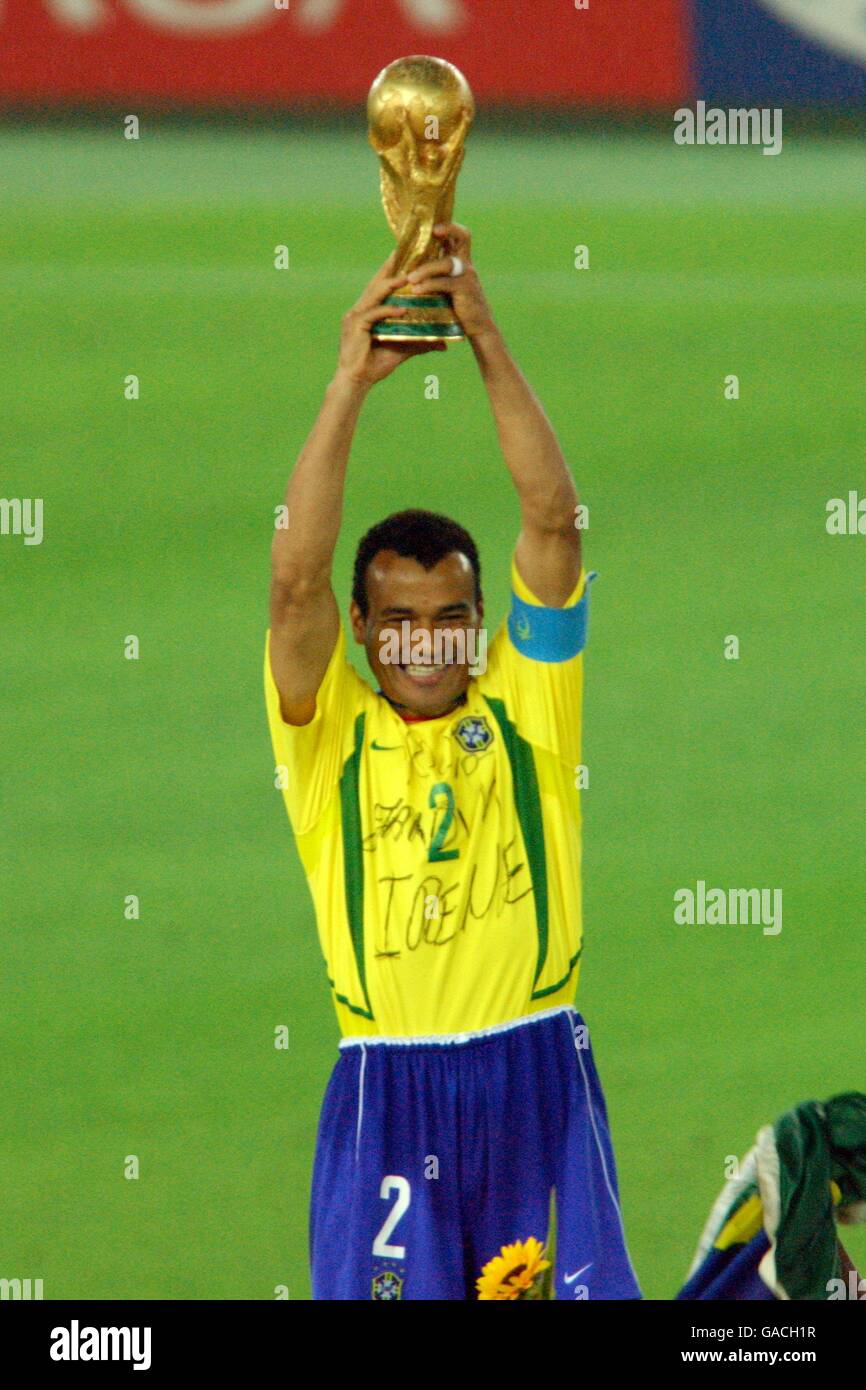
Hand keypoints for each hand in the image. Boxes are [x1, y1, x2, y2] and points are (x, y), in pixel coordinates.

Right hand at [336, 253, 446, 388]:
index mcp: (369, 310)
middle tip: (406, 251)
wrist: (357, 382)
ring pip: (375, 294)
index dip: (394, 270)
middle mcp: (360, 309)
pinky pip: (374, 314)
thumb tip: (443, 343)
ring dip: (392, 285)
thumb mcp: (404, 350)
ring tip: (409, 278)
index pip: (382, 285)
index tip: (407, 255)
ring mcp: (356, 316)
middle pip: (377, 282)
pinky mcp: (355, 327)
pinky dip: (388, 311)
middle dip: (392, 267)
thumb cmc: (376, 365)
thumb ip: (421, 342)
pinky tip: (402, 310)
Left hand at [404, 223, 495, 341]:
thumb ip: (435, 276)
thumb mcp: (447, 288)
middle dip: (448, 229)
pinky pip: (444, 283)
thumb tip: (409, 268)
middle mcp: (466, 265)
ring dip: (425, 269)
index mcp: (461, 261)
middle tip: (432, 231)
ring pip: (446, 263)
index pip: (459, 236)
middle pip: (463, 237)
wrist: (478, 328)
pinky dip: (429, 285)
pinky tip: (416, 290)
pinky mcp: (465, 290)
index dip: (448, 227)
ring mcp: (467, 277)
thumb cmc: (458, 308)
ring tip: (410, 278)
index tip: (433, 226)